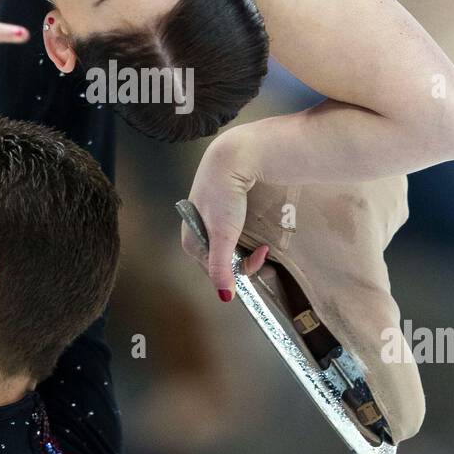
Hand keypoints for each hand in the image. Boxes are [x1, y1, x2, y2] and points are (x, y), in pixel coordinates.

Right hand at [180, 127, 268, 299]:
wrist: (234, 156)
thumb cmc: (224, 194)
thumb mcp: (223, 235)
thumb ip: (221, 267)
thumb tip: (224, 297)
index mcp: (190, 239)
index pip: (213, 270)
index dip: (236, 271)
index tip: (258, 262)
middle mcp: (196, 229)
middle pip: (221, 258)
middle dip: (244, 260)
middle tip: (264, 252)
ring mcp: (208, 216)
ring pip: (229, 244)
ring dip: (247, 247)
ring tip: (263, 243)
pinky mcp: (220, 205)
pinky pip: (233, 228)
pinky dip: (245, 231)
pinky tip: (253, 223)